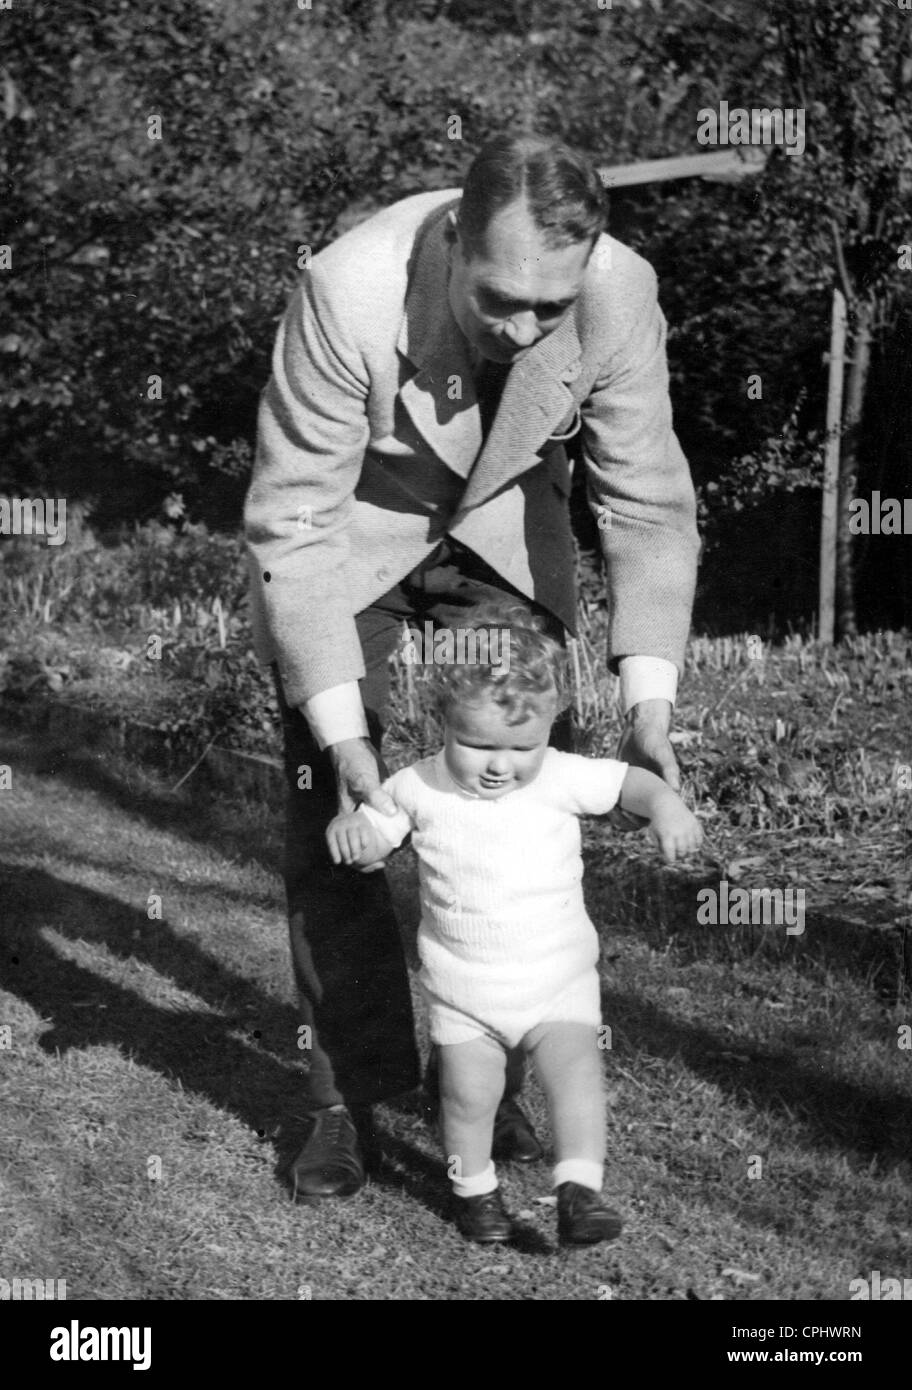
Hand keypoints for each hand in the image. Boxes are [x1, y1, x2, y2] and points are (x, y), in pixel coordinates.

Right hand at [326, 738, 395, 872]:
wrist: (354, 746)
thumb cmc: (353, 763)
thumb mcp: (362, 780)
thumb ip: (375, 796)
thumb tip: (391, 812)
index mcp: (347, 816)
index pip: (353, 842)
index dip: (361, 858)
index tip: (376, 864)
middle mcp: (356, 816)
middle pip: (363, 842)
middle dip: (372, 856)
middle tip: (384, 864)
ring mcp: (367, 809)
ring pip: (375, 831)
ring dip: (385, 841)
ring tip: (398, 851)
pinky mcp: (378, 800)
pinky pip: (385, 817)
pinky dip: (393, 824)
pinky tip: (407, 829)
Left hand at [610, 699, 677, 831]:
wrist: (639, 727)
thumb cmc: (654, 739)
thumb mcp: (662, 753)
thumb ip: (669, 769)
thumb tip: (676, 789)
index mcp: (662, 789)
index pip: (656, 813)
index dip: (645, 820)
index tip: (633, 819)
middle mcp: (649, 792)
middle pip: (639, 816)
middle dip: (627, 820)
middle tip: (615, 814)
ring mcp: (635, 789)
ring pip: (626, 810)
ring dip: (616, 815)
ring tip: (606, 810)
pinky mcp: (623, 783)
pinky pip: (616, 798)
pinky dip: (609, 803)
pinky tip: (599, 803)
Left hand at [646, 794, 703, 864]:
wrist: (665, 805)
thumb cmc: (659, 824)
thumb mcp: (654, 835)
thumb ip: (660, 849)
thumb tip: (672, 860)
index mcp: (667, 835)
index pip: (671, 855)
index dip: (670, 860)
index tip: (669, 859)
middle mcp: (679, 832)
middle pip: (683, 852)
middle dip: (680, 856)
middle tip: (677, 854)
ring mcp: (689, 828)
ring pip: (693, 848)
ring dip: (689, 851)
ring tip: (683, 848)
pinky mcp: (695, 824)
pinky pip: (699, 840)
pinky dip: (696, 844)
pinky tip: (690, 841)